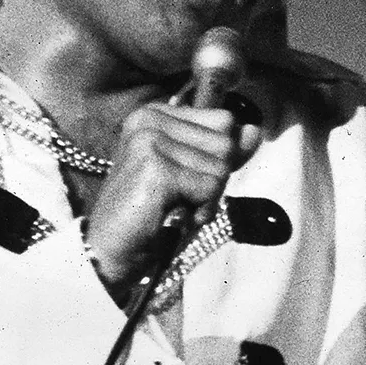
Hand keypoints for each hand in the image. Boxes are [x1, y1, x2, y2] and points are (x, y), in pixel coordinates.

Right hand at [83, 103, 260, 299]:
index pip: (224, 121)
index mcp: (156, 113)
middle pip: (226, 142)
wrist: (111, 251)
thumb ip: (223, 151)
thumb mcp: (192, 176)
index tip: (184, 179)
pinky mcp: (156, 168)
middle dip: (213, 179)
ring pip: (221, 167)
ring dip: (206, 198)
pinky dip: (201, 210)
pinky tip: (173, 216)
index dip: (216, 158)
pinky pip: (211, 187)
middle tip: (178, 197)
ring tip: (173, 207)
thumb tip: (253, 130)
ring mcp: (150, 141)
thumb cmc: (152, 215)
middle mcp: (150, 119)